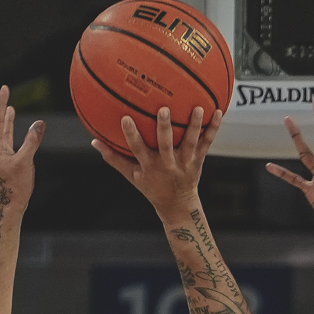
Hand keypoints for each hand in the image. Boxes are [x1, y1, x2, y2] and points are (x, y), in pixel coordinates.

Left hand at [0, 78, 43, 212]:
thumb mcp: (25, 164)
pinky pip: (3, 132)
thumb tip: (39, 123)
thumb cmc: (16, 187)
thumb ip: (32, 142)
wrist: (9, 205)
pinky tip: (10, 113)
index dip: (0, 103)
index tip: (2, 87)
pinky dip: (6, 121)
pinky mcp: (3, 154)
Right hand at [93, 104, 221, 220]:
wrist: (177, 205)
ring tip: (198, 108)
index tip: (126, 118)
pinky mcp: (198, 161)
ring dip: (194, 126)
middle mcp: (167, 164)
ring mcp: (184, 162)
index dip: (131, 135)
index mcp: (149, 166)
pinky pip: (206, 143)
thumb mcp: (131, 176)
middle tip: (163, 109)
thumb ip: (113, 158)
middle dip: (164, 128)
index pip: (137, 149)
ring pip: (190, 142)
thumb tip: (93, 141)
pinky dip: (213, 129)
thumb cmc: (151, 187)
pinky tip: (219, 112)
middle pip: (165, 144)